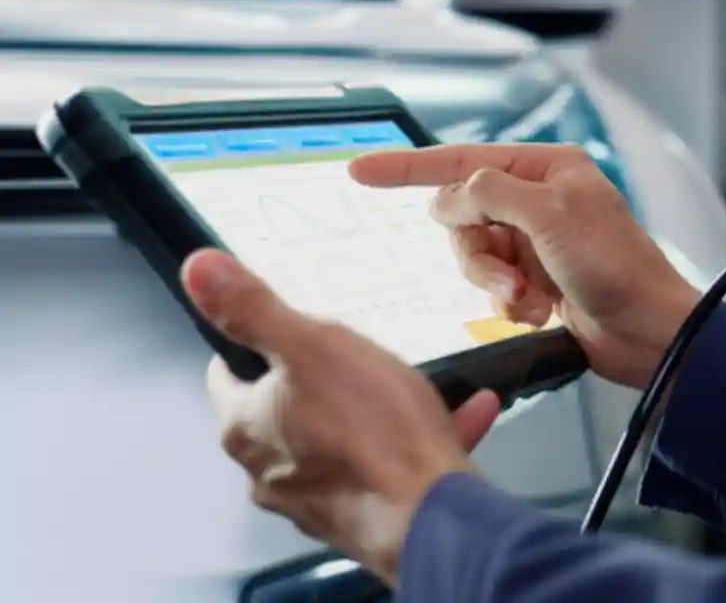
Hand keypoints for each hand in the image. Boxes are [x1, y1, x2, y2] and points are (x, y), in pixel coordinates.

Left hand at [181, 249, 500, 585]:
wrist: (430, 515)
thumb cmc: (371, 429)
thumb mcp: (314, 346)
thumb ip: (254, 309)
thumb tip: (198, 268)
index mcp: (247, 428)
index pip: (227, 376)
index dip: (255, 347)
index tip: (288, 331)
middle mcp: (271, 471)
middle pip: (286, 410)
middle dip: (323, 382)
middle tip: (358, 357)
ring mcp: (318, 500)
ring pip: (343, 440)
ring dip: (379, 411)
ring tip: (418, 386)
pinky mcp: (365, 517)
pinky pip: (390, 467)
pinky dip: (419, 440)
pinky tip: (467, 411)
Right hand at [350, 144, 699, 389]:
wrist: (648, 333)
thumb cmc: (616, 266)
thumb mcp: (549, 215)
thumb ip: (489, 194)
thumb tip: (448, 197)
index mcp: (546, 168)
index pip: (462, 159)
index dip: (409, 168)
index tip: (360, 172)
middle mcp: (538, 199)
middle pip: (463, 215)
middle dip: (477, 252)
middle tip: (508, 275)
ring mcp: (536, 241)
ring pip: (474, 256)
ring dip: (495, 283)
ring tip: (528, 299)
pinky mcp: (536, 280)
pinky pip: (494, 287)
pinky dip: (510, 303)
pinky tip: (539, 312)